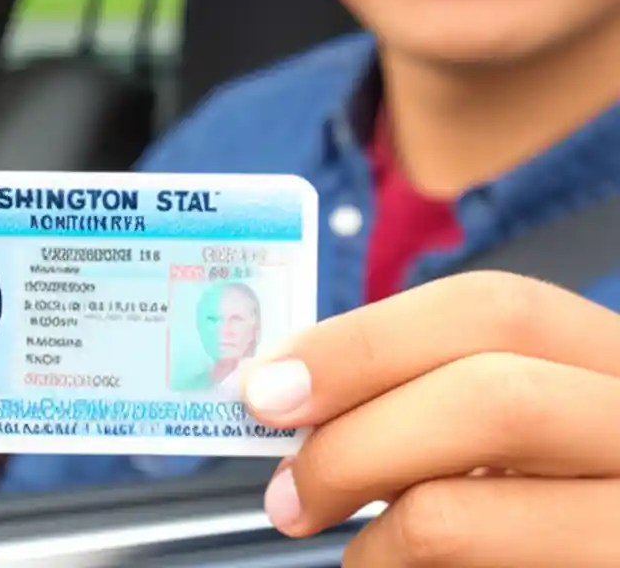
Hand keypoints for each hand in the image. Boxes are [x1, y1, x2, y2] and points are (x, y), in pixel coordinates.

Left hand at [243, 271, 619, 565]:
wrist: (585, 554)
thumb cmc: (540, 500)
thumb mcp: (512, 424)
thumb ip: (428, 392)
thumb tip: (289, 389)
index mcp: (611, 362)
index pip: (493, 309)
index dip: (361, 341)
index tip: (267, 385)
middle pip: (485, 399)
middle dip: (351, 439)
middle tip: (286, 491)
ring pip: (454, 511)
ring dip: (363, 534)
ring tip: (351, 552)